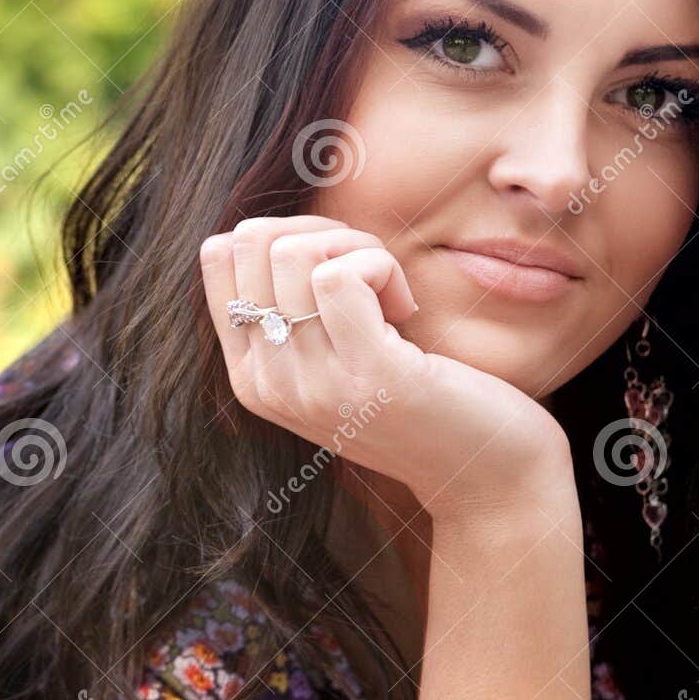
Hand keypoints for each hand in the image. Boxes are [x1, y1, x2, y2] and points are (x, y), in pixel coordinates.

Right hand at [199, 216, 574, 534]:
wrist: (481, 472)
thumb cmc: (414, 400)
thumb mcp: (331, 359)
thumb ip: (292, 311)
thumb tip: (272, 227)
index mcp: (249, 376)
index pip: (217, 256)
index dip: (283, 234)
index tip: (334, 269)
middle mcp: (267, 385)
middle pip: (252, 242)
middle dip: (320, 233)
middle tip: (369, 275)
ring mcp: (312, 384)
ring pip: (294, 252)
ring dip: (356, 249)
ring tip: (388, 293)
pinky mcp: (367, 375)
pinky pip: (342, 274)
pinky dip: (381, 267)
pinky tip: (404, 308)